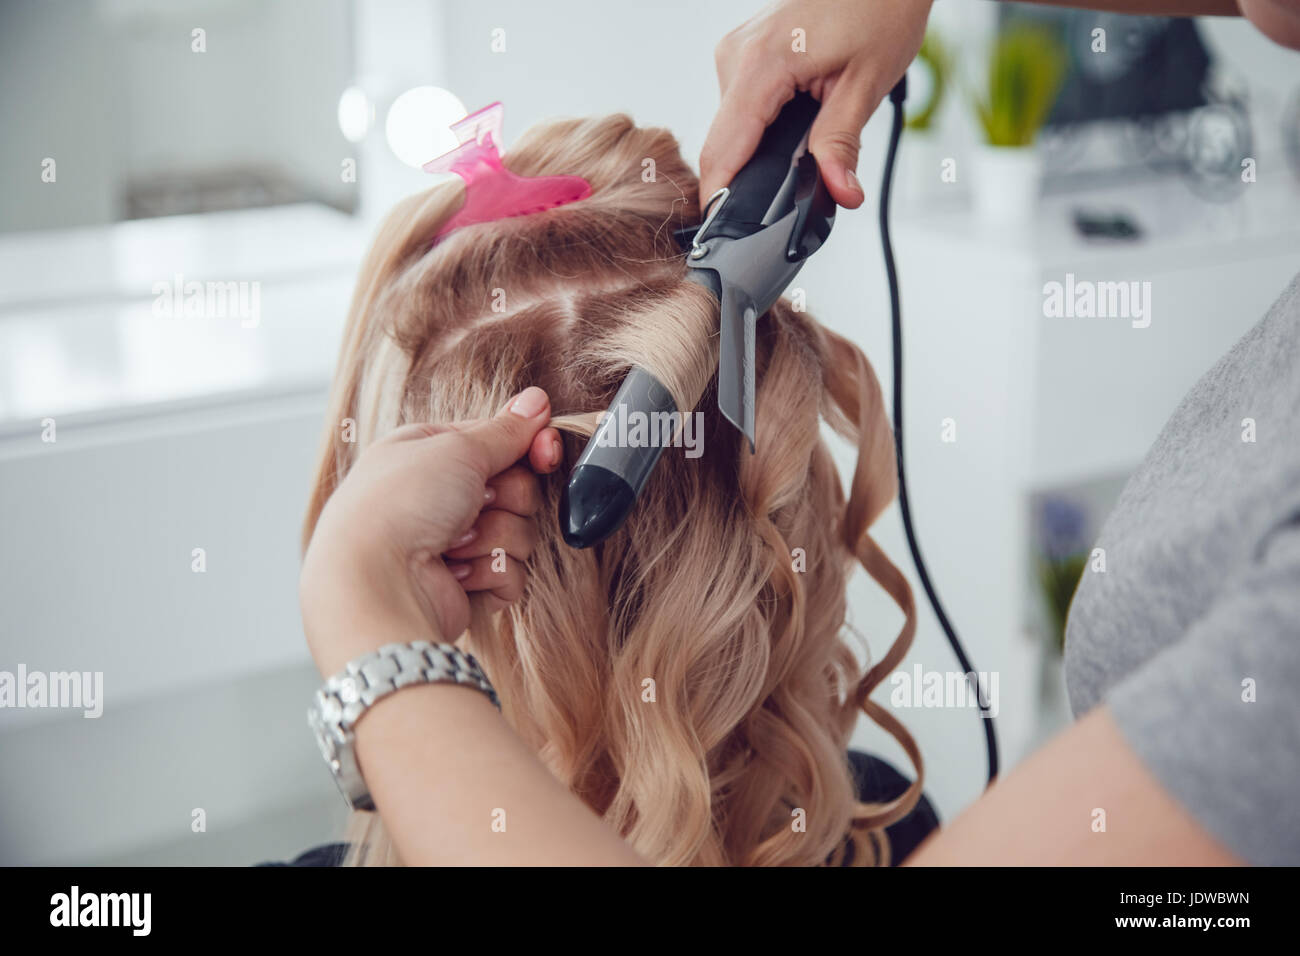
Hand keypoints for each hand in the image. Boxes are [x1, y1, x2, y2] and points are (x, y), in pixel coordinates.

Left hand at [300, 386, 562, 676]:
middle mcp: (442, 498)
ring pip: (520, 532)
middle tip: (476, 502)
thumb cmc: (400, 505)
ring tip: (453, 544)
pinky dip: (489, 573)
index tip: (546, 450)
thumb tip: (537, 400)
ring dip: (494, 537)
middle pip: (519, 488)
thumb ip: (505, 429)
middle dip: (508, 497)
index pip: (501, 443)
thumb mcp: (457, 448)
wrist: (377, 584)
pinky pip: (512, 574)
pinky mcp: (469, 586)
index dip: (530, 446)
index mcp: (431, 455)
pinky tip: (454, 574)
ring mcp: (456, 544)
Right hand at [700, 0, 932, 209]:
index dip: (719, 199)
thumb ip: (842, 144)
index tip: (726, 233)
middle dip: (749, 178)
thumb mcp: (866, 83)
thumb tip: (839, 193)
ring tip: (804, 145)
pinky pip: (742, 104)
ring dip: (759, 148)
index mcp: (760, 65)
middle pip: (723, 144)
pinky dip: (763, 124)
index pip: (722, 151)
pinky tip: (796, 119)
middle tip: (791, 195)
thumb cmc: (881, 6)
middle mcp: (737, 55)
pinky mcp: (745, 49)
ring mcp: (737, 50)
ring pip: (732, 126)